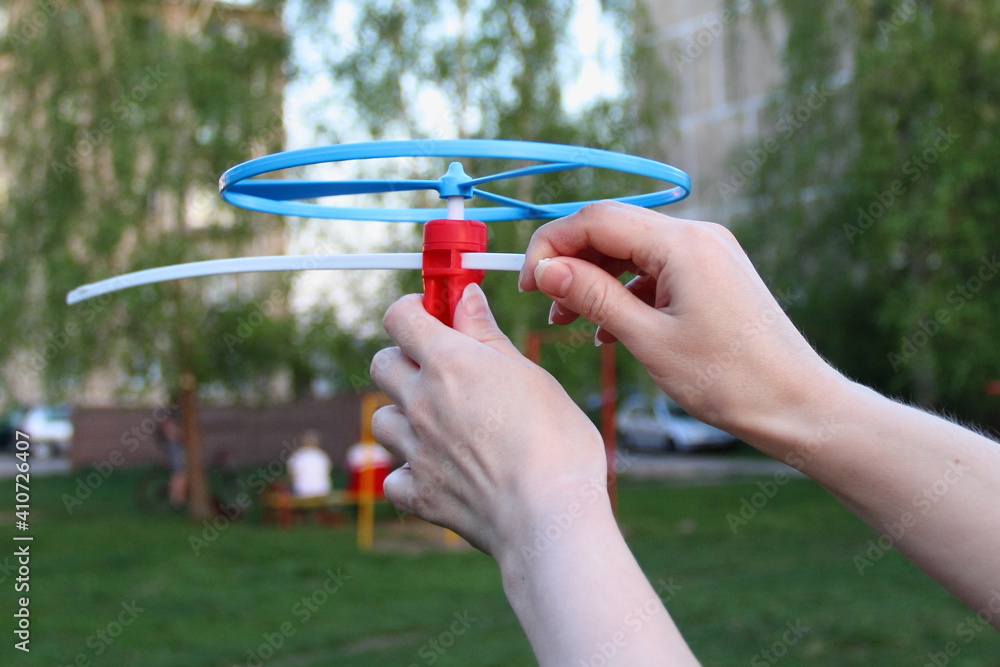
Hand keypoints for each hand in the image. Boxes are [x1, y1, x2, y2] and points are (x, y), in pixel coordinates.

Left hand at [369, 284, 608, 555]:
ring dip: (403, 416)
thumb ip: (487, 337)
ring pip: (381, 420)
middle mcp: (421, 403)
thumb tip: (465, 299)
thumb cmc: (555, 440)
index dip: (412, 309)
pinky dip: (409, 472)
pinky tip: (439, 471)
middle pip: (381, 365)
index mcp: (449, 363)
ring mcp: (415, 450)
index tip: (430, 314)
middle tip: (439, 370)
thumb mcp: (530, 374)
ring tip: (440, 424)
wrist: (549, 516)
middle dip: (403, 359)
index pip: (399, 317)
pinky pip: (394, 476)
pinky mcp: (419, 494)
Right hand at [518, 201, 843, 439]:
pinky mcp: (713, 274)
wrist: (796, 405)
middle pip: (613, 230)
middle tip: (545, 307)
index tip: (527, 283)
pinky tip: (608, 328)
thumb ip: (592, 295)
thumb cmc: (728, 379)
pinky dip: (626, 292)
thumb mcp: (647, 339)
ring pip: (632, 252)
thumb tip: (544, 269)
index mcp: (682, 243)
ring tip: (570, 322)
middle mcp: (698, 235)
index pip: (596, 219)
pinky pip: (656, 271)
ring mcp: (708, 253)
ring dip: (595, 281)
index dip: (551, 245)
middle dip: (571, 263)